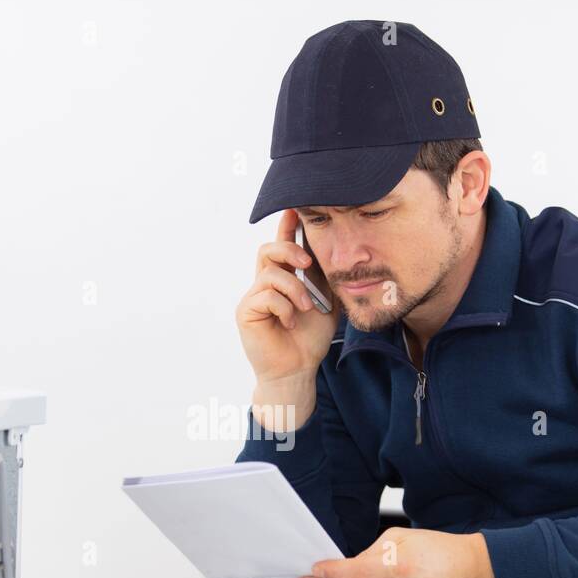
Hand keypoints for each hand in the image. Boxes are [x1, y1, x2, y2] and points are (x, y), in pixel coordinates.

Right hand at [236, 209, 339, 386]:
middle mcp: (264, 284)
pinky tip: (290, 323)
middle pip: (268, 250)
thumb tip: (331, 249)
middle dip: (289, 249)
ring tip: (305, 309)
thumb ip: (322, 277)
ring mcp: (253, 298)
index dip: (286, 226)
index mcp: (282, 279)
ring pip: (271, 273)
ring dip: (294, 289)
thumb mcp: (325, 301)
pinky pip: (266, 296)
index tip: (295, 207)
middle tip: (306, 262)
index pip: (282, 246)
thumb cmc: (310, 338)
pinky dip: (285, 309)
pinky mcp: (246, 312)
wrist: (298, 370)